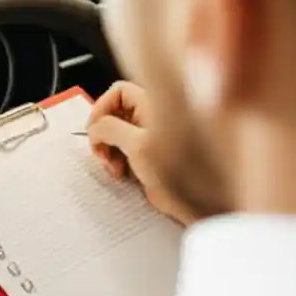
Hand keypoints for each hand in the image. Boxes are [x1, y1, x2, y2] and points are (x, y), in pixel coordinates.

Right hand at [86, 81, 193, 224]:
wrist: (200, 203)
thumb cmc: (184, 172)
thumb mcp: (138, 145)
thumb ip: (111, 129)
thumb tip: (95, 128)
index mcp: (154, 106)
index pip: (118, 92)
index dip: (102, 108)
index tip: (95, 129)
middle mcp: (152, 118)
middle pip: (114, 114)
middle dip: (103, 133)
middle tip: (102, 152)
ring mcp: (149, 137)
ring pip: (116, 134)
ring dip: (108, 150)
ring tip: (114, 167)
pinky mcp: (148, 157)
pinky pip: (123, 152)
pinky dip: (116, 161)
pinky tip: (122, 174)